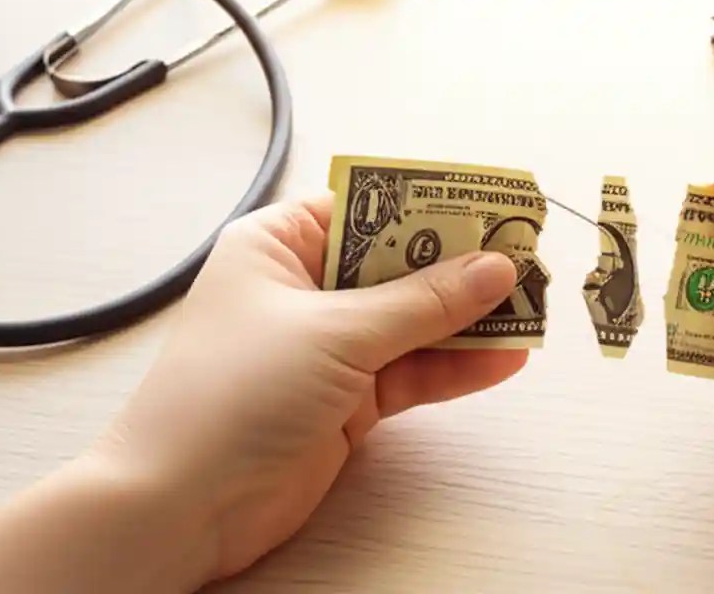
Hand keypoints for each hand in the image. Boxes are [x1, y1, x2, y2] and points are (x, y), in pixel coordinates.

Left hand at [96, 195, 526, 582]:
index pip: (369, 208)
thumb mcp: (336, 333)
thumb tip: (494, 268)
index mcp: (279, 245)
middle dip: (462, 269)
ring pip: (412, 323)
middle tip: (529, 264)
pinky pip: (410, 373)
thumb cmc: (231, 395)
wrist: (181, 505)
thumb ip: (423, 303)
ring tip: (532, 315)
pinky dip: (454, 368)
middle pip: (398, 266)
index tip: (495, 210)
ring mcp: (326, 348)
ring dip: (468, 322)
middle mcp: (303, 290)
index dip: (433, 208)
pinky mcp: (344, 401)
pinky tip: (503, 362)